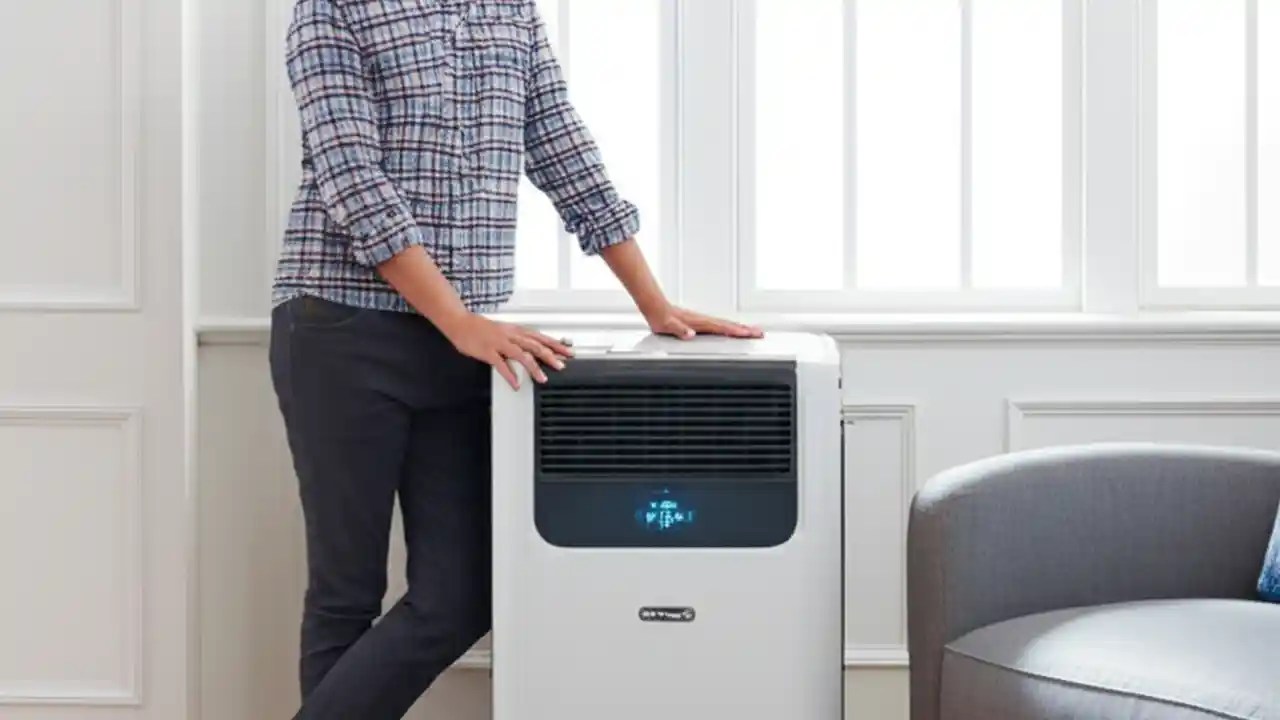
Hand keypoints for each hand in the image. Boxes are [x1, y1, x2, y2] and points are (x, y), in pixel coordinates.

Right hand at [438, 312, 572, 389]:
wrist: (460, 322)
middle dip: (550, 355)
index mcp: (515, 330)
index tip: (568, 351)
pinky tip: (516, 383)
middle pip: (535, 345)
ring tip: (542, 378)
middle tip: (562, 365)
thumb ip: (518, 340)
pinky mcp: (488, 352)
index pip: (540, 337)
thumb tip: (532, 348)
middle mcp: (510, 335)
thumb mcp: (504, 330)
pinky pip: (501, 364)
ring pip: (521, 354)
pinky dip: (510, 375)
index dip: (555, 344)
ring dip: (533, 367)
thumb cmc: (480, 327)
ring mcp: (499, 343)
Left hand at [643, 303, 763, 339]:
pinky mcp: (700, 322)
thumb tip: (691, 334)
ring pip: (726, 324)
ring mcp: (703, 320)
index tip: (749, 334)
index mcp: (699, 322)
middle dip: (746, 329)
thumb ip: (679, 330)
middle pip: (729, 325)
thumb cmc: (661, 317)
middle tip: (760, 333)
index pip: (722, 327)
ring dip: (740, 328)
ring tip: (752, 331)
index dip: (736, 331)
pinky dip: (730, 327)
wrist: (655, 307)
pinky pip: (719, 325)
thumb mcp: (668, 326)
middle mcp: (703, 320)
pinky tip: (732, 330)